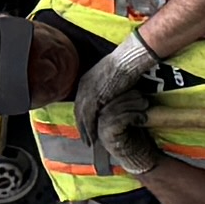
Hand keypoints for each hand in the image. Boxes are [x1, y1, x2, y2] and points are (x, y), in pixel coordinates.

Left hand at [73, 40, 176, 177]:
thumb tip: (110, 94)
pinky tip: (93, 137)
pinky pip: (89, 118)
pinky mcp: (94, 98)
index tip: (85, 125)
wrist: (126, 61)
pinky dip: (90, 129)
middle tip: (85, 138)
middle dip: (81, 125)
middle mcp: (83, 87)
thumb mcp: (111, 76)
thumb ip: (106, 86)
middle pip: (78, 110)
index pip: (80, 102)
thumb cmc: (124, 65)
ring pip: (82, 116)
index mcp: (86, 80)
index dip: (82, 115)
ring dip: (85, 130)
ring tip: (89, 142)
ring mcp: (87, 93)